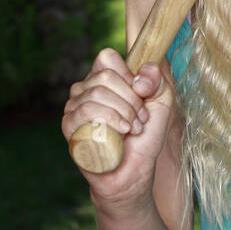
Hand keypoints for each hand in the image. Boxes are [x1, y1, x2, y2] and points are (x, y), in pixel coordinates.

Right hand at [62, 49, 174, 206]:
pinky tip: (121, 133)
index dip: (129, 74)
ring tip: (132, 129)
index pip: (107, 57)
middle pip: (106, 75)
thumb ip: (158, 82)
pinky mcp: (68, 126)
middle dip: (131, 99)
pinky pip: (85, 111)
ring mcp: (74, 107)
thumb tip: (143, 73)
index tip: (143, 95)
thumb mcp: (162, 103)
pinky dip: (110, 120)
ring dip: (123, 112)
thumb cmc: (144, 136)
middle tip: (140, 119)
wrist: (133, 172)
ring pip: (96, 92)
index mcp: (104, 79)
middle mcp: (85, 89)